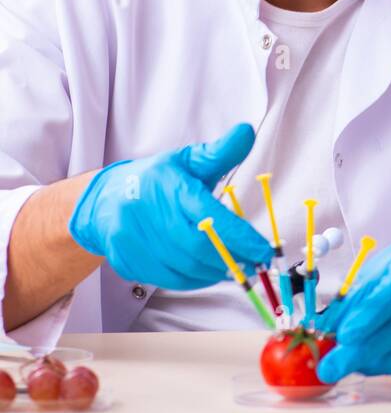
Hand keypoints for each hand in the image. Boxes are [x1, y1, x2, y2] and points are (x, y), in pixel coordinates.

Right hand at [68, 123, 272, 289]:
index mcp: (168, 186)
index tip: (264, 250)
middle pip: (198, 247)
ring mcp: (133, 239)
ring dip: (215, 272)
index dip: (240, 236)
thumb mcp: (187, 160)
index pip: (209, 216)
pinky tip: (207, 271)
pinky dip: (194, 280)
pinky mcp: (126, 260)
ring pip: (184, 267)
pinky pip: (168, 279)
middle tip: (252, 262)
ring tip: (233, 266)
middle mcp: (148, 213)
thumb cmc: (154, 180)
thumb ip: (220, 152)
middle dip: (230, 258)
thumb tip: (246, 132)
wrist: (105, 199)